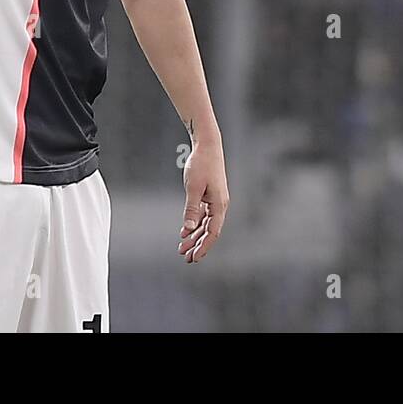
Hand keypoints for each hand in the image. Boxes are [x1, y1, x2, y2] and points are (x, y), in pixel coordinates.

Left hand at [179, 139, 227, 263]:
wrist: (207, 145)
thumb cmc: (201, 164)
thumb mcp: (193, 187)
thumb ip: (191, 209)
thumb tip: (188, 229)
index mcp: (219, 204)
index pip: (213, 232)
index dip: (204, 246)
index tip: (195, 258)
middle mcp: (220, 205)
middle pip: (210, 231)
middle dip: (198, 245)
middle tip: (186, 258)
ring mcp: (215, 200)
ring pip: (206, 224)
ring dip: (195, 236)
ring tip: (182, 248)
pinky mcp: (210, 195)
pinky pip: (203, 215)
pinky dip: (194, 224)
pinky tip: (185, 232)